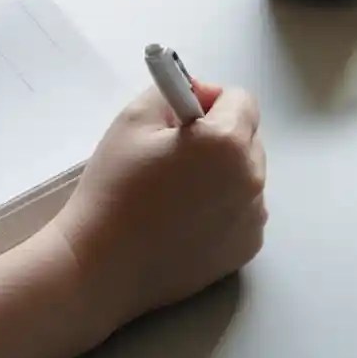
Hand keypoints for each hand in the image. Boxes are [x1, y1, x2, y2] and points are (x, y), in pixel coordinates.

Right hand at [50, 81, 267, 340]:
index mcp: (228, 142)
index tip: (183, 117)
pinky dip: (224, 209)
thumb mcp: (133, 120)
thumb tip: (197, 95)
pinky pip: (244, 211)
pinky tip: (186, 220)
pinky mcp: (247, 247)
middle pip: (248, 139)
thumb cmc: (114, 189)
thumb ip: (173, 92)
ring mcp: (254, 217)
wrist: (103, 265)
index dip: (210, 101)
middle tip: (175, 157)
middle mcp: (252, 178)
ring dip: (223, 174)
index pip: (242, 101)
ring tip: (177, 193)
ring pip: (247, 176)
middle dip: (218, 138)